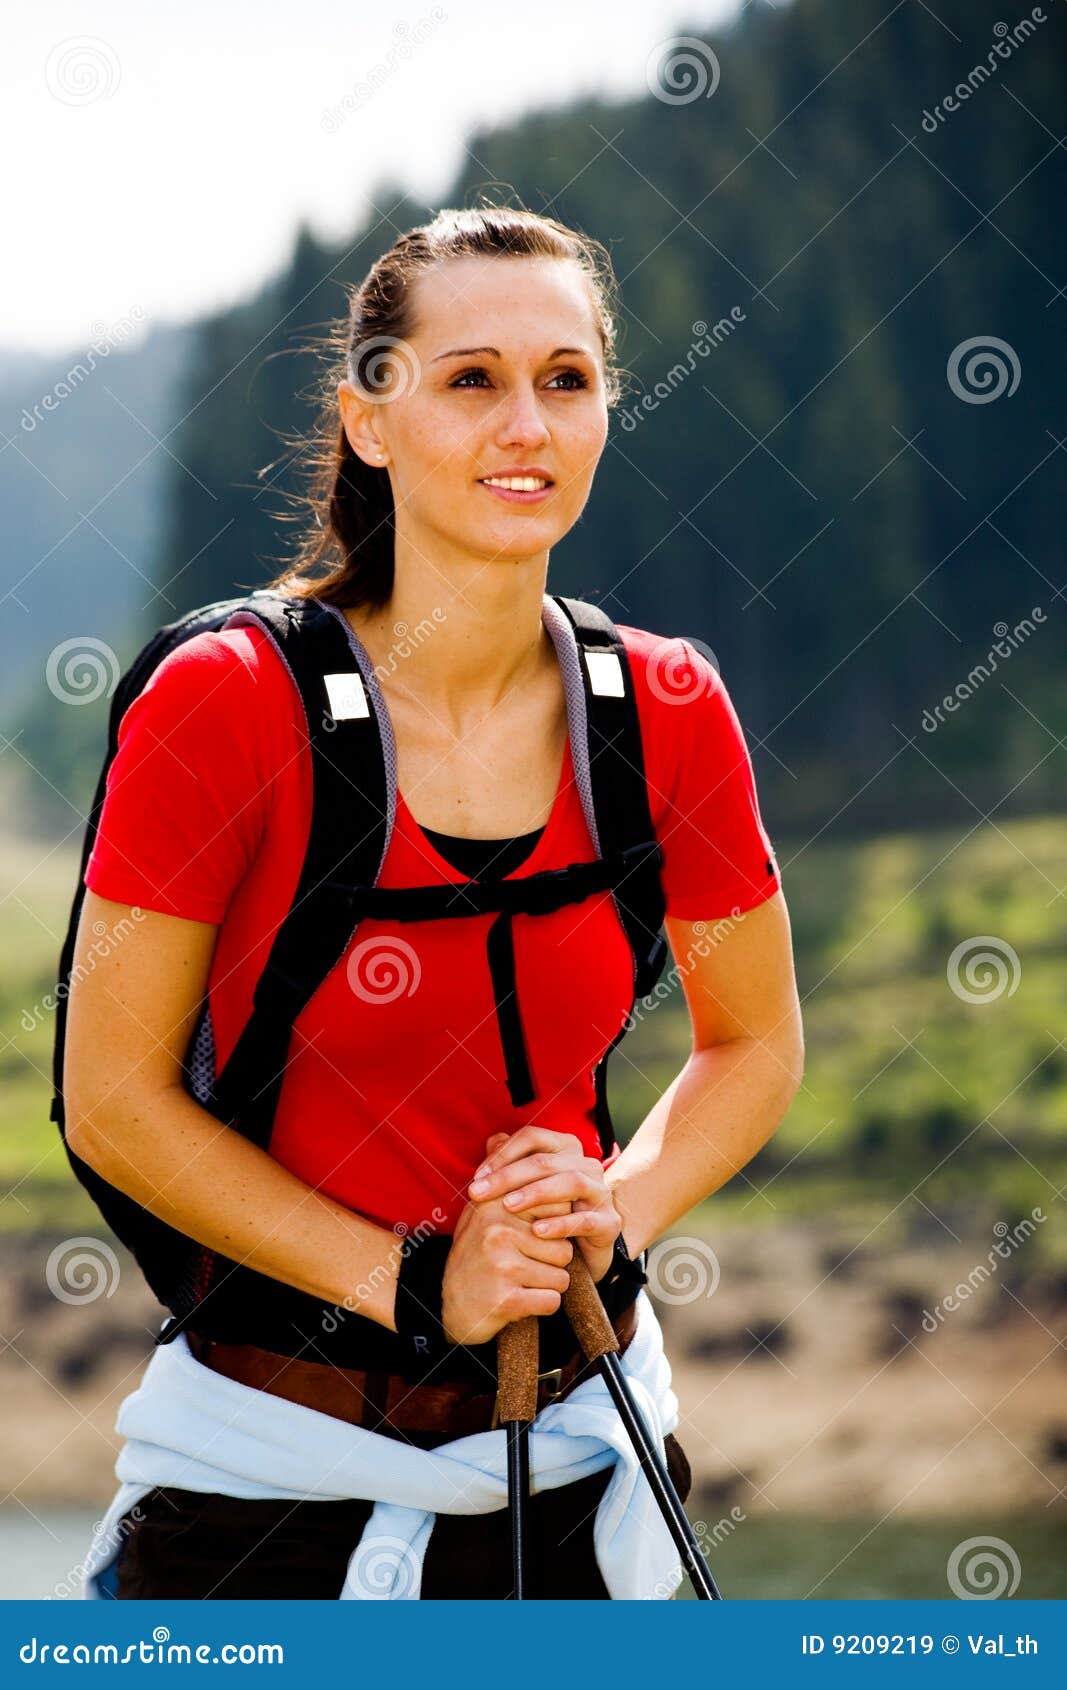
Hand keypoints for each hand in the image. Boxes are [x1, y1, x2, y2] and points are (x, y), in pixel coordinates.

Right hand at [440, 1193, 573, 1347]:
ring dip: (547, 1287)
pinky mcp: (507, 1299)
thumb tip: (554, 1171)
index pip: (557, 1208)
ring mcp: (503, 1265)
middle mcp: (498, 1231)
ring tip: (520, 1285)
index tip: (539, 1241)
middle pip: (564, 1249)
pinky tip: (521, 1303)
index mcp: (495, 1206)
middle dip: (551, 1266)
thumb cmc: (477, 1259)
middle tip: (523, 1270)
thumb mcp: (486, 1218)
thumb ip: (516, 1195)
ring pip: (561, 1278)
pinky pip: (552, 1301)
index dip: (555, 1231)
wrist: (448, 1307)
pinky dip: (542, 1306)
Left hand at [467, 1127, 622, 1285]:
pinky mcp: (609, 1223)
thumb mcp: (525, 1190)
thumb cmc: (548, 1215)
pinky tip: (537, 1231)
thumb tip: (492, 1141)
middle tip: (479, 1192)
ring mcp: (601, 1193)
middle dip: (508, 1176)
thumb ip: (510, 1164)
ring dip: (536, 1193)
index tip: (477, 1177)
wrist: (581, 1254)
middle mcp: (586, 1165)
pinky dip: (560, 1224)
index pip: (533, 1137)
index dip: (503, 1154)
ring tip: (508, 1206)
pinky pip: (586, 1219)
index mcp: (566, 1149)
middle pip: (546, 1160)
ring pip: (571, 1181)